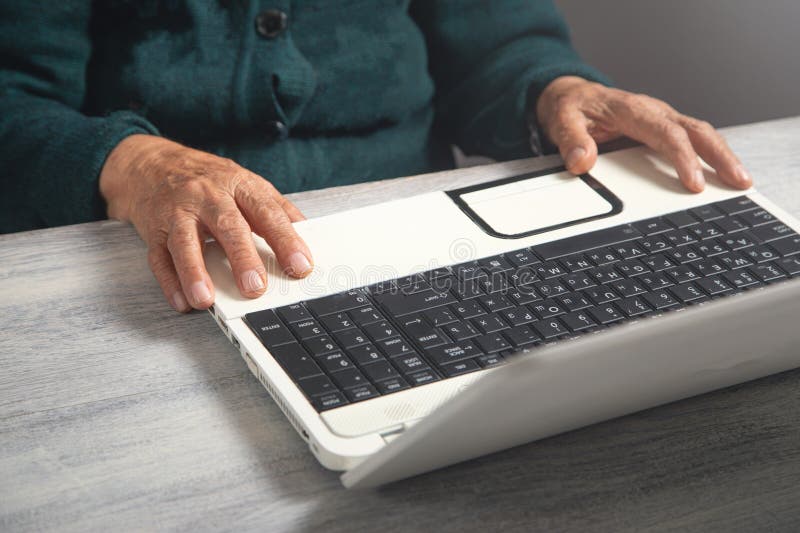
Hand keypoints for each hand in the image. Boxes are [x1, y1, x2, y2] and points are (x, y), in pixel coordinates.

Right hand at [100, 134, 312, 311]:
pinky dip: (169, 281)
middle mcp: (208, 196)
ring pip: (185, 242)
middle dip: (243, 258)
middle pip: (228, 226)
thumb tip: (305, 236)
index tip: (300, 265)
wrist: (151, 163)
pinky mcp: (153, 229)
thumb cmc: (206, 178)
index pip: (267, 212)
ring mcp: (178, 212)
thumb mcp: (245, 183)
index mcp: (238, 185)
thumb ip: (275, 209)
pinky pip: (159, 257)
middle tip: (255, 287)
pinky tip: (182, 300)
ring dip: (195, 272)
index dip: (286, 239)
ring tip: (206, 300)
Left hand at [535, 76, 751, 191]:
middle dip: (720, 156)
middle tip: (738, 180)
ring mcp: (661, 120)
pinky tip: (720, 174)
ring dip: (722, 156)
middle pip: (696, 130)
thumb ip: (570, 141)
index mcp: (632, 109)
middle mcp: (653, 112)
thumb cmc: (569, 107)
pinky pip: (692, 141)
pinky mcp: (662, 130)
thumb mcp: (561, 120)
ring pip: (700, 134)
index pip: (666, 133)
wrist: (570, 96)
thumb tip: (582, 161)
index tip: (693, 183)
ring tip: (740, 181)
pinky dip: (710, 156)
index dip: (683, 158)